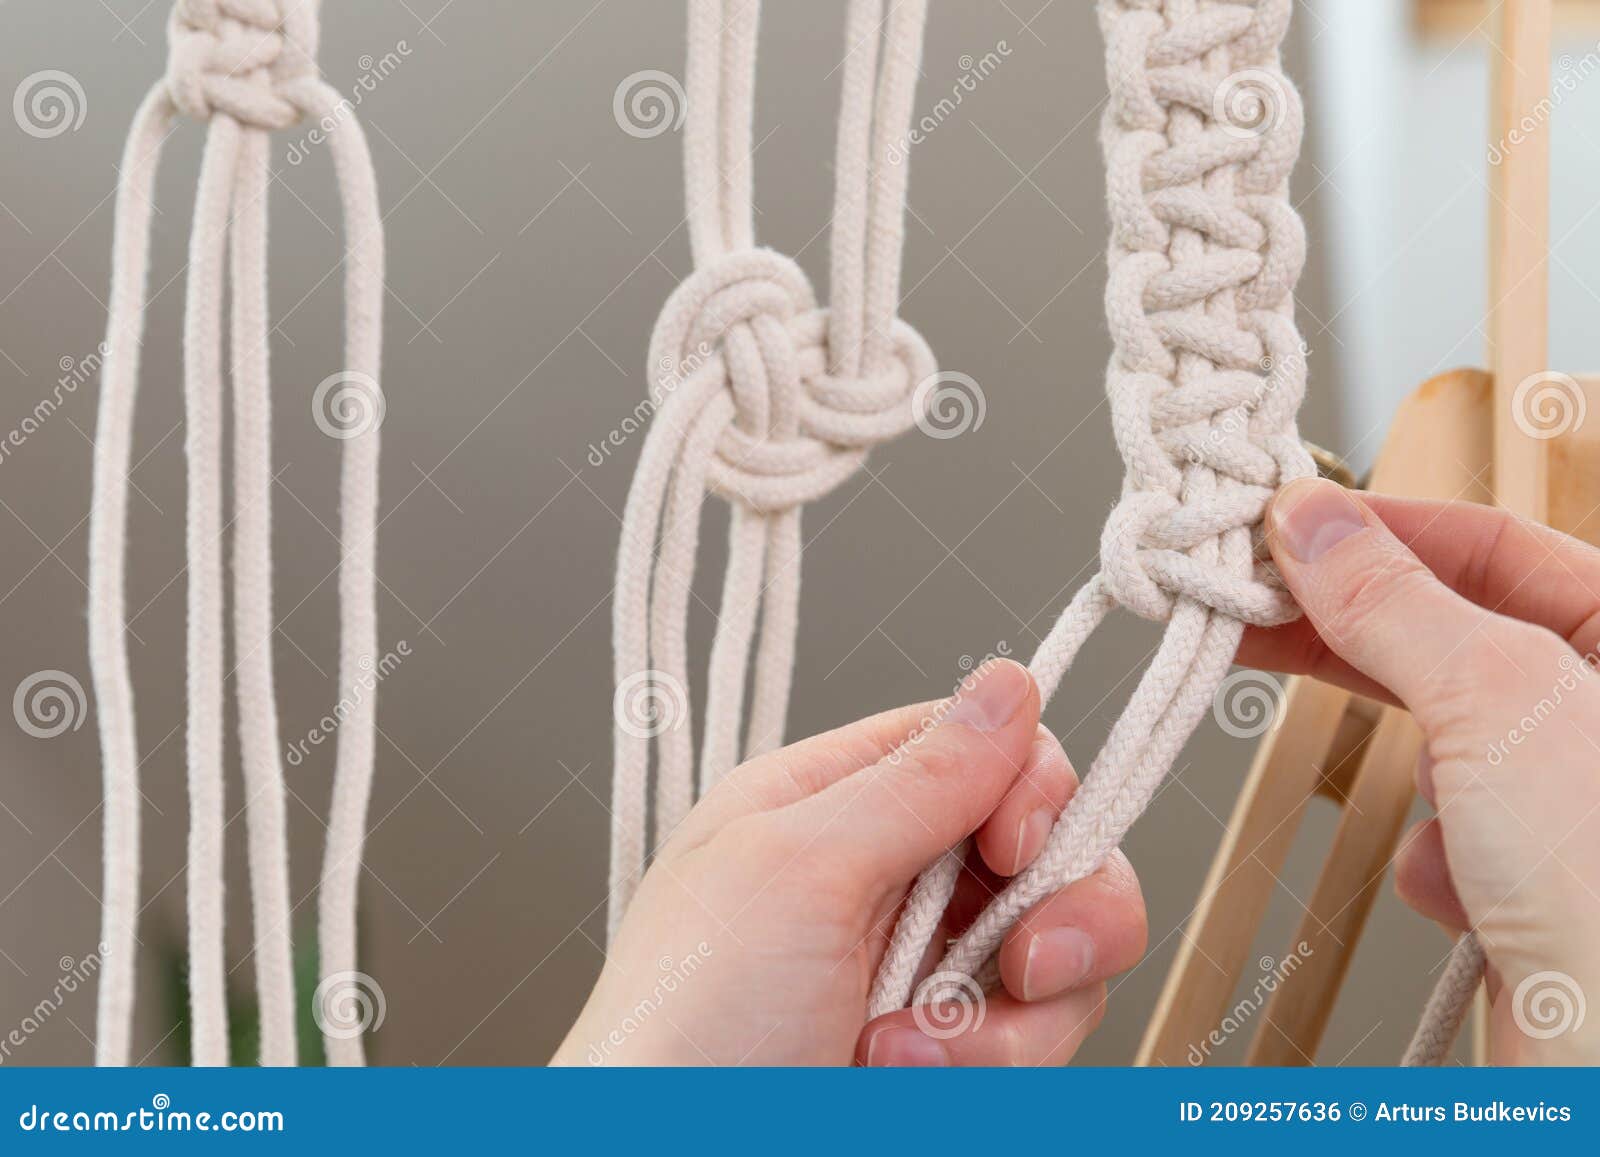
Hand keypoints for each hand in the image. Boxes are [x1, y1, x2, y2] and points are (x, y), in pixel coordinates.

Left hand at [553, 660, 1147, 1065]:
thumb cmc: (681, 1029)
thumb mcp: (796, 873)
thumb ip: (919, 780)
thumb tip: (1008, 683)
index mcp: (827, 806)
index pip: (976, 749)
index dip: (1024, 787)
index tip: (1014, 845)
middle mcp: (883, 883)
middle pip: (1043, 855)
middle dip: (1058, 915)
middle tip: (1024, 963)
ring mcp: (917, 976)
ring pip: (1058, 962)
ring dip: (1005, 1024)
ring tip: (904, 1054)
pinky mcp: (946, 1059)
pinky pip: (1033, 1047)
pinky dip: (984, 1075)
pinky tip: (899, 1082)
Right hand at [1242, 478, 1599, 1064]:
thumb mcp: (1495, 697)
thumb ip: (1392, 599)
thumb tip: (1309, 521)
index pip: (1496, 544)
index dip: (1383, 528)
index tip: (1282, 526)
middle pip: (1456, 634)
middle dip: (1357, 634)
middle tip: (1249, 606)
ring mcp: (1571, 804)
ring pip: (1444, 739)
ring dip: (1414, 771)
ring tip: (1416, 794)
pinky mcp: (1531, 882)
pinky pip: (1449, 834)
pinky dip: (1433, 858)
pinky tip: (1456, 887)